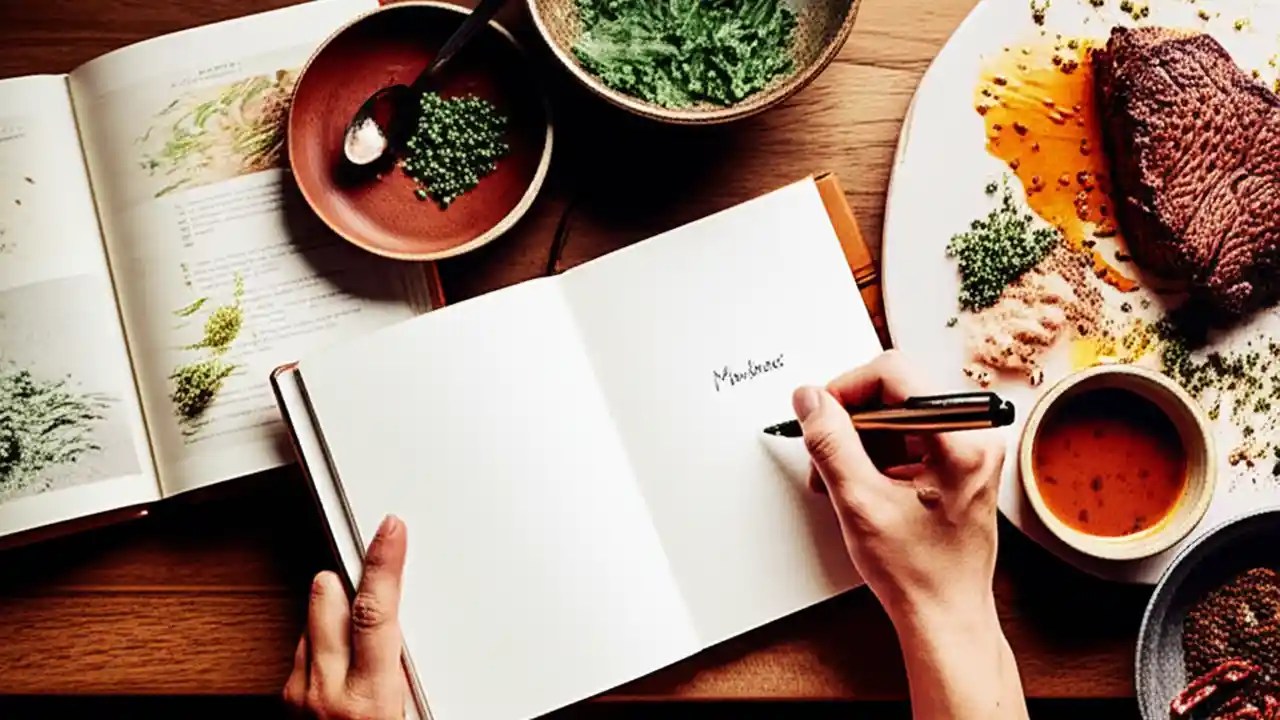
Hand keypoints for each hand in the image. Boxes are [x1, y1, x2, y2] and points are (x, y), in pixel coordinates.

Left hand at [284, 515, 407, 719]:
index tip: (390, 529)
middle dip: (346, 585)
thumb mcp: (410, 717)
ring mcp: (297, 697)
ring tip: (356, 641)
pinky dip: (319, 650)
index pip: (375, 611)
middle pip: (327, 601)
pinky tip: (339, 669)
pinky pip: (299, 654)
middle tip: (368, 588)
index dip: (384, 562)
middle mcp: (325, 691)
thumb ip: (404, 677)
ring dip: (331, 620)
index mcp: (368, 698)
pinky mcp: (282, 704)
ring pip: (310, 624)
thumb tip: (410, 642)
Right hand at [793, 351, 1025, 719]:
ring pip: (900, 413)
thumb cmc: (917, 574)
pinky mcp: (961, 464)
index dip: (847, 388)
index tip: (820, 413)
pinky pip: (911, 435)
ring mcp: (971, 450)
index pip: (896, 373)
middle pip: (898, 390)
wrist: (945, 616)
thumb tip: (810, 399)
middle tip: (825, 452)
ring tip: (839, 478)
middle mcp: (976, 437)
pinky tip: (860, 485)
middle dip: (852, 419)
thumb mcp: (859, 503)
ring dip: (861, 439)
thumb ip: (831, 443)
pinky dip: (878, 454)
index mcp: (962, 440)